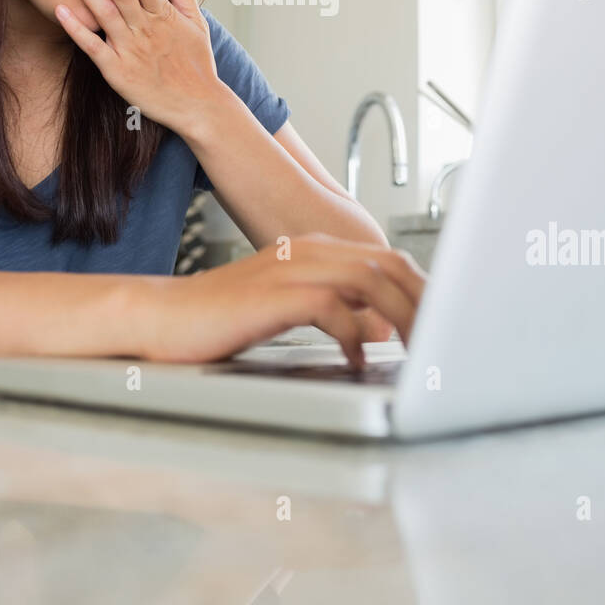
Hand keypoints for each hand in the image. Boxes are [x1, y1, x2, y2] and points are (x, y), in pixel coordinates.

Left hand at [54, 0, 220, 134]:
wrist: (199, 106)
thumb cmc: (197, 63)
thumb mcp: (196, 23)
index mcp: (164, 15)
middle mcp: (146, 29)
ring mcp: (131, 50)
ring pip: (104, 12)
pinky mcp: (118, 72)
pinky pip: (93, 47)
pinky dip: (76, 29)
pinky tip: (60, 10)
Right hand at [128, 232, 427, 368]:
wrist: (162, 316)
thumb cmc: (221, 317)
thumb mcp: (287, 306)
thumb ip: (334, 308)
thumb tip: (379, 327)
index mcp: (314, 249)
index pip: (387, 259)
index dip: (422, 288)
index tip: (442, 320)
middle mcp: (308, 251)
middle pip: (390, 265)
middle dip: (424, 300)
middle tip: (442, 336)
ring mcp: (291, 268)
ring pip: (370, 280)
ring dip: (400, 315)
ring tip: (412, 347)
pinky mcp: (274, 294)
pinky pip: (333, 307)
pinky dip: (354, 332)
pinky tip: (356, 355)